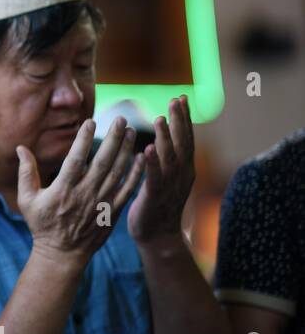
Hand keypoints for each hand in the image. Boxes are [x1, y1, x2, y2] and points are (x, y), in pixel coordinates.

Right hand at [17, 116, 143, 266]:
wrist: (62, 254)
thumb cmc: (42, 225)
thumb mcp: (27, 200)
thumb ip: (26, 172)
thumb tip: (21, 148)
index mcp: (62, 190)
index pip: (75, 160)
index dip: (83, 140)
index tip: (90, 121)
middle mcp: (84, 195)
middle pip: (102, 162)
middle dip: (112, 139)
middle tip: (120, 119)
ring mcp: (101, 204)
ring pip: (117, 173)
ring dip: (125, 150)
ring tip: (130, 131)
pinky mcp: (112, 211)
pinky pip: (127, 189)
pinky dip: (135, 173)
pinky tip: (140, 157)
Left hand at [128, 95, 195, 244]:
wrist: (158, 236)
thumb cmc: (157, 204)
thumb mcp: (165, 178)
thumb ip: (164, 159)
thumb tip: (157, 139)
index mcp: (183, 169)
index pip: (185, 138)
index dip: (184, 118)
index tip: (182, 97)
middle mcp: (180, 175)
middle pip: (182, 143)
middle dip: (179, 120)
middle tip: (176, 99)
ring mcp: (169, 186)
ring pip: (169, 158)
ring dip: (165, 138)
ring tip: (161, 119)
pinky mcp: (154, 197)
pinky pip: (154, 177)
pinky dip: (152, 163)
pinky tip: (147, 149)